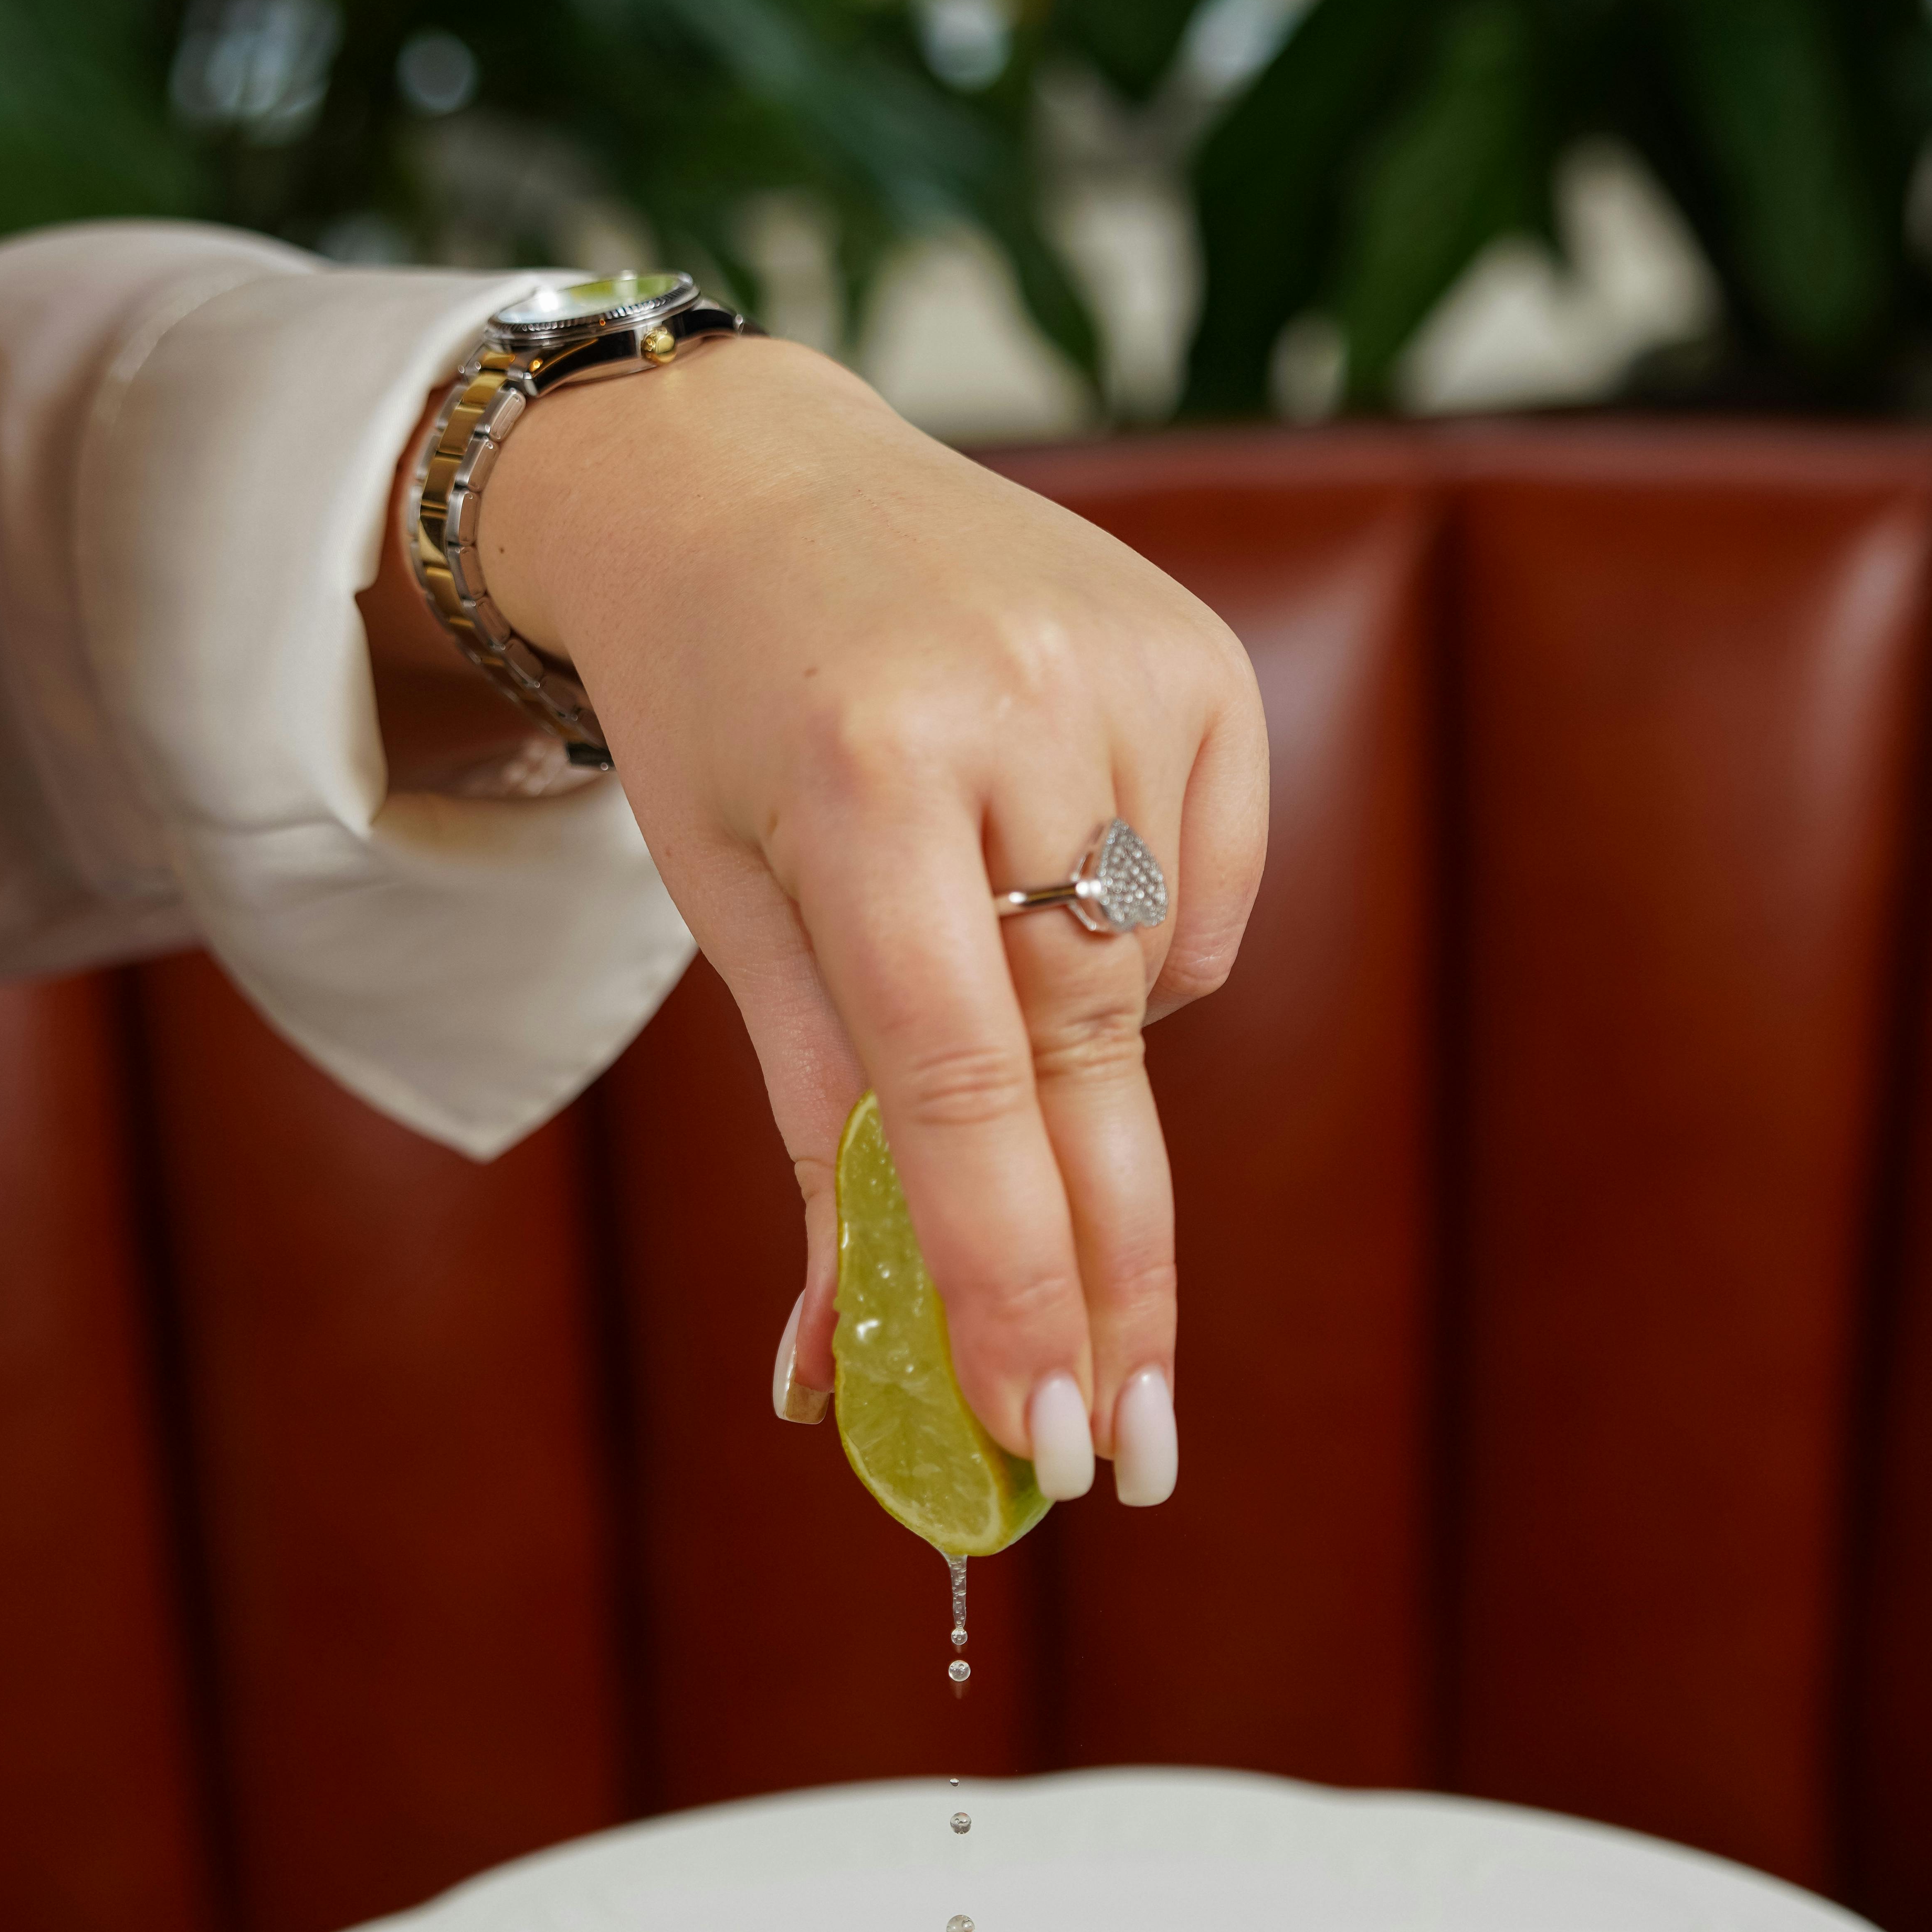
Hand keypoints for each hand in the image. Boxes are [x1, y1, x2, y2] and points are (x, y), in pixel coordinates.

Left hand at [369, 338, 1266, 1503]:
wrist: (752, 481)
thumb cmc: (721, 722)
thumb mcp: (735, 912)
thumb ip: (818, 1130)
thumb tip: (845, 1370)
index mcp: (860, 770)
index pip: (957, 1084)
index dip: (1012, 1277)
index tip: (1049, 1434)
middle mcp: (1012, 706)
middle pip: (1083, 1065)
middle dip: (1107, 1275)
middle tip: (1134, 1450)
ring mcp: (1132, 670)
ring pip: (1145, 991)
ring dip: (1079, 1047)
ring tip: (978, 931)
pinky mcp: (1210, 662)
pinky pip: (1204, 906)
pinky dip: (1136, 940)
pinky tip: (1053, 861)